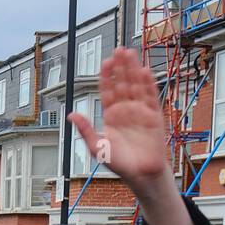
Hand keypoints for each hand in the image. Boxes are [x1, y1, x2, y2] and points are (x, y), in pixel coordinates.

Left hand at [70, 47, 194, 224]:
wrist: (140, 174)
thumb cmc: (119, 163)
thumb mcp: (97, 147)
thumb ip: (85, 129)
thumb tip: (71, 114)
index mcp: (111, 116)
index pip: (108, 91)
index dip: (107, 76)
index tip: (105, 62)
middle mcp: (125, 111)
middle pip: (123, 84)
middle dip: (121, 67)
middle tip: (118, 50)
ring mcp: (140, 112)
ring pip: (136, 86)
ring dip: (133, 70)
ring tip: (130, 53)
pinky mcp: (154, 116)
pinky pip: (151, 97)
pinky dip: (148, 84)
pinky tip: (144, 71)